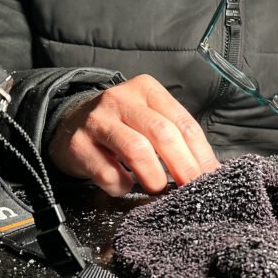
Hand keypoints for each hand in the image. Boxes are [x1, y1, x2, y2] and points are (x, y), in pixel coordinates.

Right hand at [48, 74, 218, 195]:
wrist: (69, 124)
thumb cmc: (118, 125)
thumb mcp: (146, 116)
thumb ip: (173, 134)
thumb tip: (205, 167)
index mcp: (146, 90)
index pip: (183, 123)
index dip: (200, 154)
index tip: (209, 176)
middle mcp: (121, 100)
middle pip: (163, 134)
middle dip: (183, 167)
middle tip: (190, 188)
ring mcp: (97, 120)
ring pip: (137, 150)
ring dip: (154, 177)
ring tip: (157, 188)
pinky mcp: (79, 145)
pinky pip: (108, 173)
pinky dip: (122, 186)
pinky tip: (124, 184)